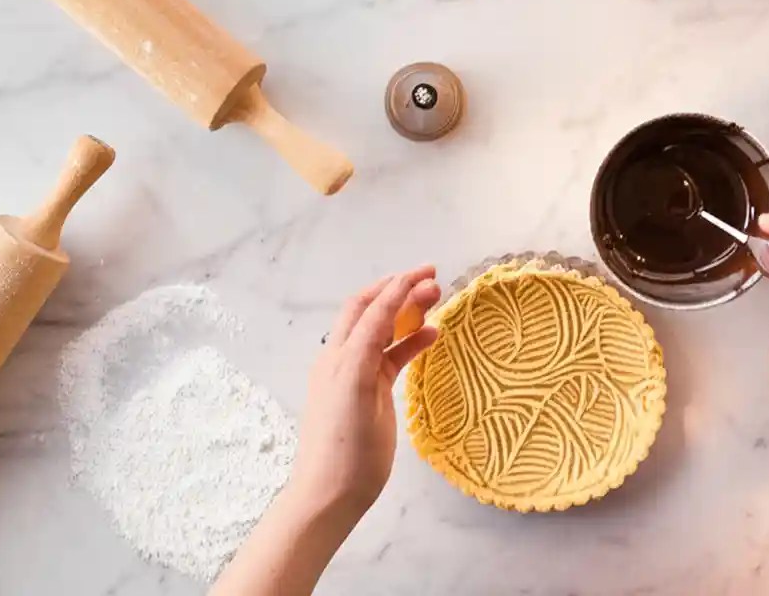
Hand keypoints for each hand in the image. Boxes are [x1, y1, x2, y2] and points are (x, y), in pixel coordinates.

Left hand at [289, 266, 441, 520]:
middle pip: (373, 311)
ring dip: (407, 312)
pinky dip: (411, 342)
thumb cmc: (345, 447)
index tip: (425, 273)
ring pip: (384, 331)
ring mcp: (358, 376)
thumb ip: (370, 342)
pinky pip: (392, 357)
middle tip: (433, 279)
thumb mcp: (357, 388)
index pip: (368, 308)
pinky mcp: (371, 393)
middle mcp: (345, 358)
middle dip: (400, 290)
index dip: (396, 287)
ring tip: (436, 299)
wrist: (332, 493)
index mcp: (339, 355)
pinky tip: (432, 335)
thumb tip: (386, 301)